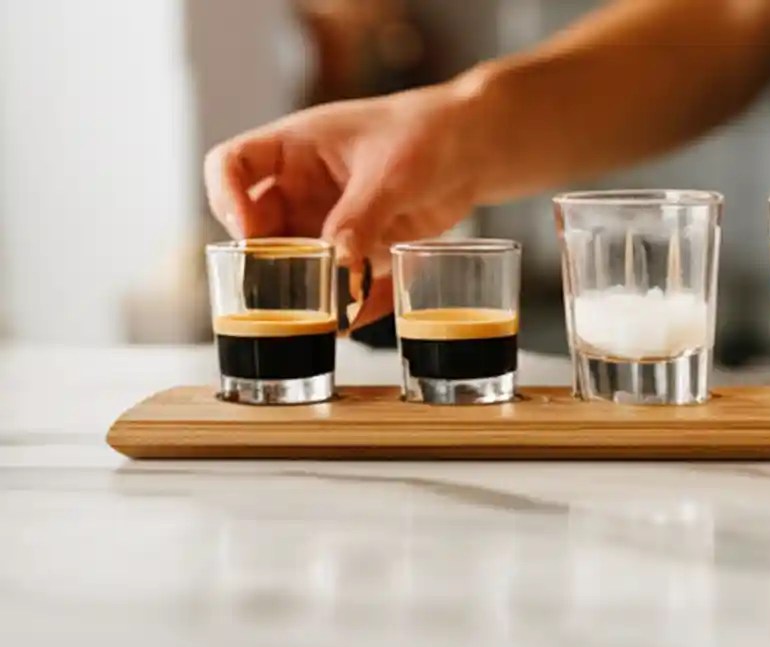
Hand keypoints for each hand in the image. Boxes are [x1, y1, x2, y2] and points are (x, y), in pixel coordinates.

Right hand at [203, 82, 485, 328]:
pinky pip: (342, 280)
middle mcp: (303, 186)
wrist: (476, 147)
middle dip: (264, 262)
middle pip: (256, 226)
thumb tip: (335, 267)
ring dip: (302, 289)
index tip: (248, 236)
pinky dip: (347, 302)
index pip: (230, 165)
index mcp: (296, 148)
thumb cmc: (429, 134)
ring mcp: (329, 219)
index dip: (225, 199)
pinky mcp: (361, 247)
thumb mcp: (391, 173)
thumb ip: (360, 218)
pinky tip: (357, 323)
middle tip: (284, 292)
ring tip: (320, 317)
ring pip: (295, 261)